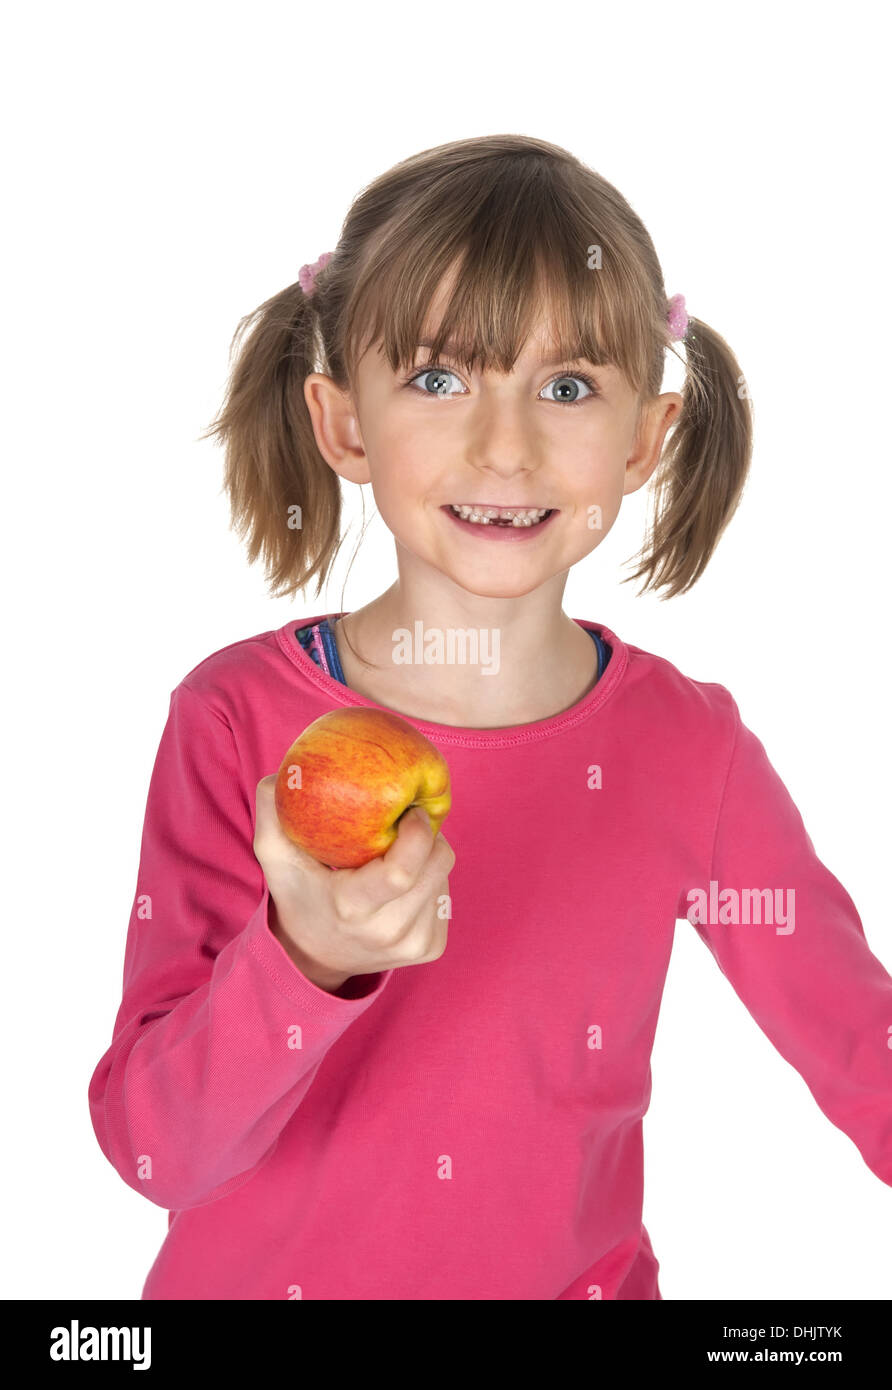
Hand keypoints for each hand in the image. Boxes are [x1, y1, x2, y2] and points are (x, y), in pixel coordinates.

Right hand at [253, 775, 455, 988]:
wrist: (315, 956)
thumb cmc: (299, 894)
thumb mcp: (275, 857)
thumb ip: (272, 811)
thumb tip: (288, 770)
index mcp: (351, 908)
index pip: (401, 872)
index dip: (418, 833)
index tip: (410, 810)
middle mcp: (388, 932)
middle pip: (436, 866)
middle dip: (428, 835)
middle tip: (407, 823)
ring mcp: (414, 944)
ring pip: (444, 876)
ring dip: (429, 856)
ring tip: (400, 854)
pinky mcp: (432, 948)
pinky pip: (446, 895)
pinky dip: (431, 879)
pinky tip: (407, 881)